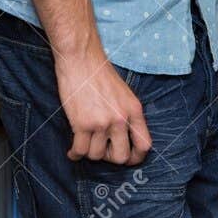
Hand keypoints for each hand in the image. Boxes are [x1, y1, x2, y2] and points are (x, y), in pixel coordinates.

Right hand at [53, 46, 151, 164]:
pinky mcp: (82, 124)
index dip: (136, 157)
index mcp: (134, 110)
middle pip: (121, 157)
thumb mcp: (123, 93)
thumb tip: (123, 138)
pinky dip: (75, 154)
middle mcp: (121, 118)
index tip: (128, 158)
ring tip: (85, 143)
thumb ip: (127, 114)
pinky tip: (72, 150)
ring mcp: (102, 122)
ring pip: (97, 155)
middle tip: (102, 150)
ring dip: (90, 152)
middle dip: (110, 158)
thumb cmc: (99, 73)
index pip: (144, 145)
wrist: (81, 58)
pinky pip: (80, 151)